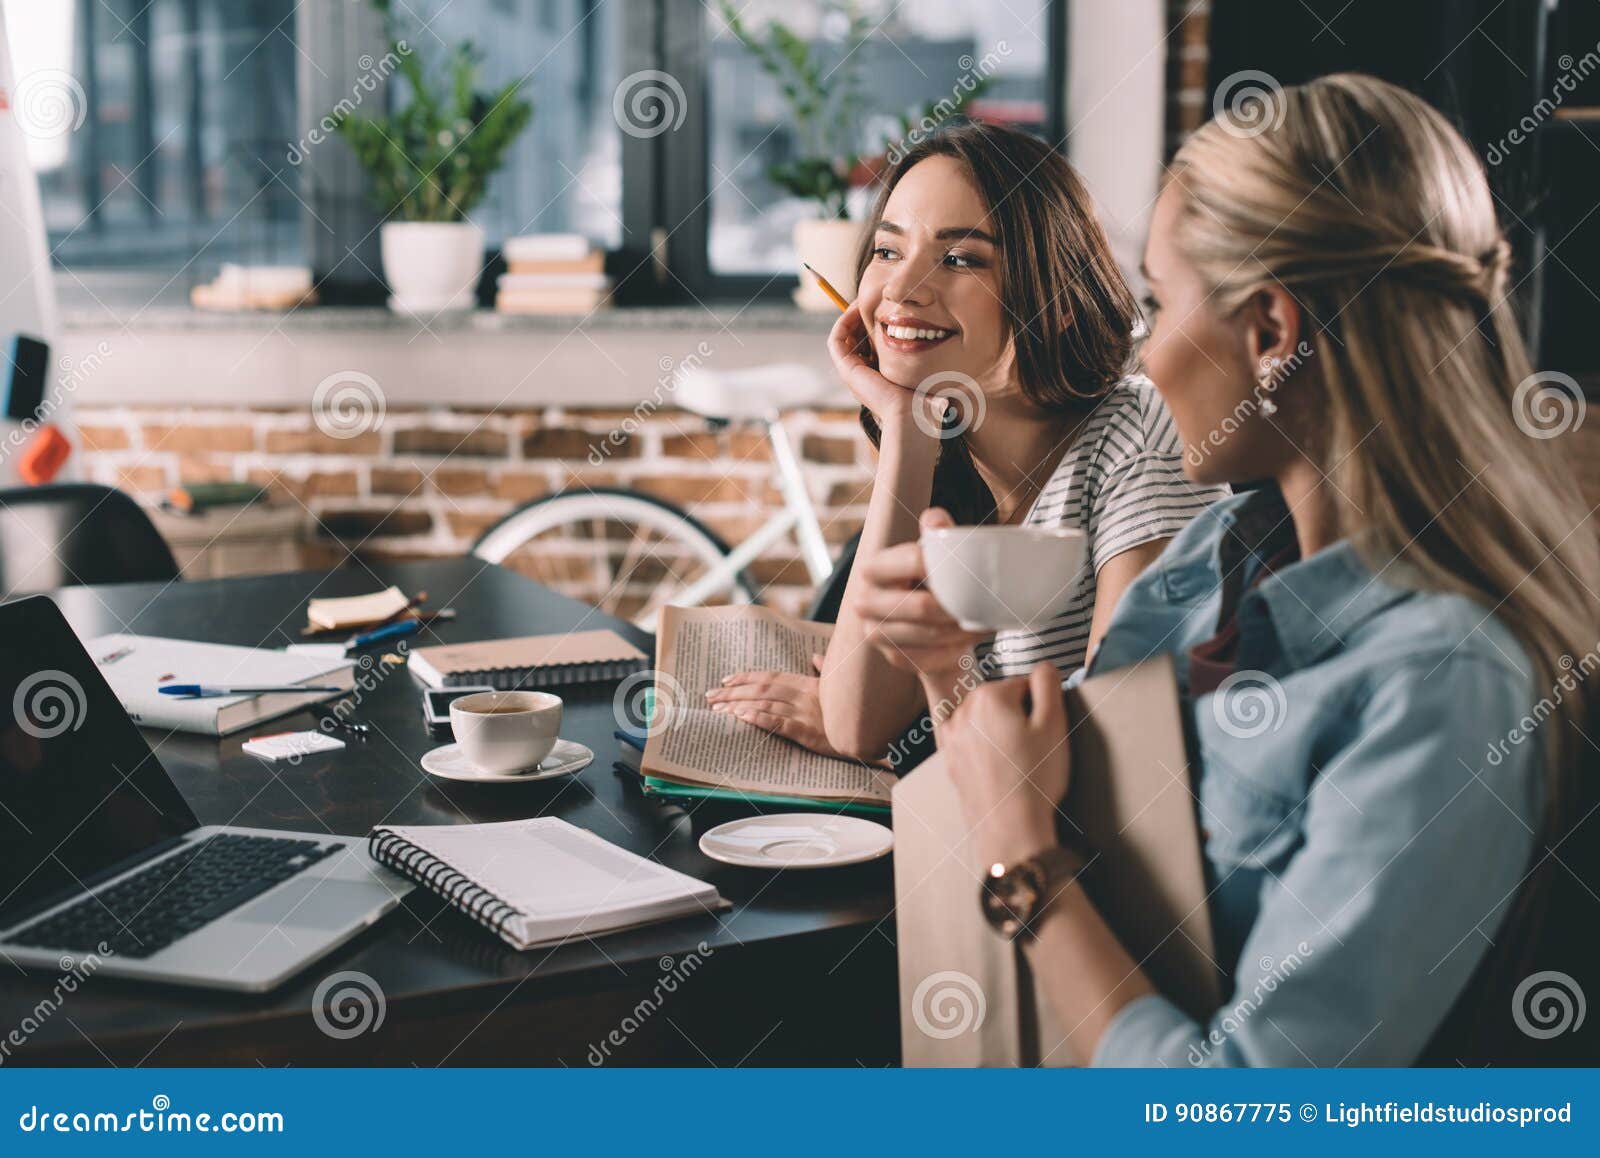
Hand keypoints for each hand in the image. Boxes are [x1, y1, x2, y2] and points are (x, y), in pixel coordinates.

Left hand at [705, 654, 844, 758]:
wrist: (870, 736)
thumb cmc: (853, 712)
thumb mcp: (838, 687)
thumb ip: (825, 670)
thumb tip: (816, 656)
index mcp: (808, 684)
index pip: (770, 676)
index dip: (745, 677)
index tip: (725, 680)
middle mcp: (803, 695)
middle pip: (760, 689)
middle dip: (732, 692)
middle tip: (709, 696)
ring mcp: (804, 713)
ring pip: (764, 705)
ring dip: (737, 706)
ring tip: (717, 710)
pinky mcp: (807, 733)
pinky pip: (778, 723)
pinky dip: (758, 718)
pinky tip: (741, 718)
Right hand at [828, 303, 936, 430]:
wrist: (911, 415)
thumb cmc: (923, 398)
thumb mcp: (926, 371)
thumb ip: (928, 358)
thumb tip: (942, 341)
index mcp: (879, 377)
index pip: (871, 344)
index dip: (875, 325)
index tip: (888, 308)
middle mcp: (863, 375)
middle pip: (856, 339)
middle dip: (862, 318)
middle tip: (874, 300)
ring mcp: (853, 373)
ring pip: (844, 338)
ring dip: (850, 317)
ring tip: (863, 300)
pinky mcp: (846, 370)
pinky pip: (836, 340)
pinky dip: (843, 322)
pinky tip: (856, 308)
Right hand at [851, 508, 989, 684]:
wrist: (925, 625)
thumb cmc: (931, 581)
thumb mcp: (934, 553)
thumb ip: (936, 531)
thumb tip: (937, 519)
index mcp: (873, 568)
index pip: (912, 560)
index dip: (945, 563)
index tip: (972, 568)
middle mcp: (866, 602)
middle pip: (923, 606)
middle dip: (959, 606)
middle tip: (987, 603)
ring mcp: (876, 633)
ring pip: (933, 633)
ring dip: (964, 629)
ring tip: (987, 619)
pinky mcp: (894, 658)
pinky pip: (934, 656)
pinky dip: (958, 648)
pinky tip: (972, 637)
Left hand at [937, 661, 1071, 867]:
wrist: (1010, 828)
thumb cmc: (1034, 778)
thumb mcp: (1054, 723)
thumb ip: (1048, 683)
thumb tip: (1043, 667)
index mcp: (988, 696)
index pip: (1024, 686)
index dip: (1040, 708)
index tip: (1044, 732)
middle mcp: (963, 712)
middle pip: (1002, 702)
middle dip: (1019, 719)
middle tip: (1032, 750)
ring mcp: (952, 737)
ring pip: (986, 723)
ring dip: (1001, 734)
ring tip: (1016, 763)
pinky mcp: (950, 761)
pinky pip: (972, 744)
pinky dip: (985, 751)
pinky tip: (999, 770)